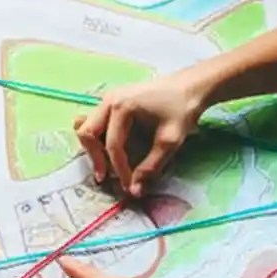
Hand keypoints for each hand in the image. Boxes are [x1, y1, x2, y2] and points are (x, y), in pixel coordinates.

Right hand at [74, 74, 206, 196]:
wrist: (190, 86)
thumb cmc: (181, 110)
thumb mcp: (170, 141)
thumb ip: (151, 167)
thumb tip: (135, 191)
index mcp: (122, 106)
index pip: (112, 145)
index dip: (119, 169)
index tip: (128, 185)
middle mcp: (109, 100)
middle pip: (87, 133)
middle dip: (96, 158)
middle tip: (106, 177)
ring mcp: (108, 99)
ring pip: (86, 127)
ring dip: (93, 148)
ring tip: (105, 165)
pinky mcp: (111, 101)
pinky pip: (94, 122)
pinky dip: (96, 138)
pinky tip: (106, 149)